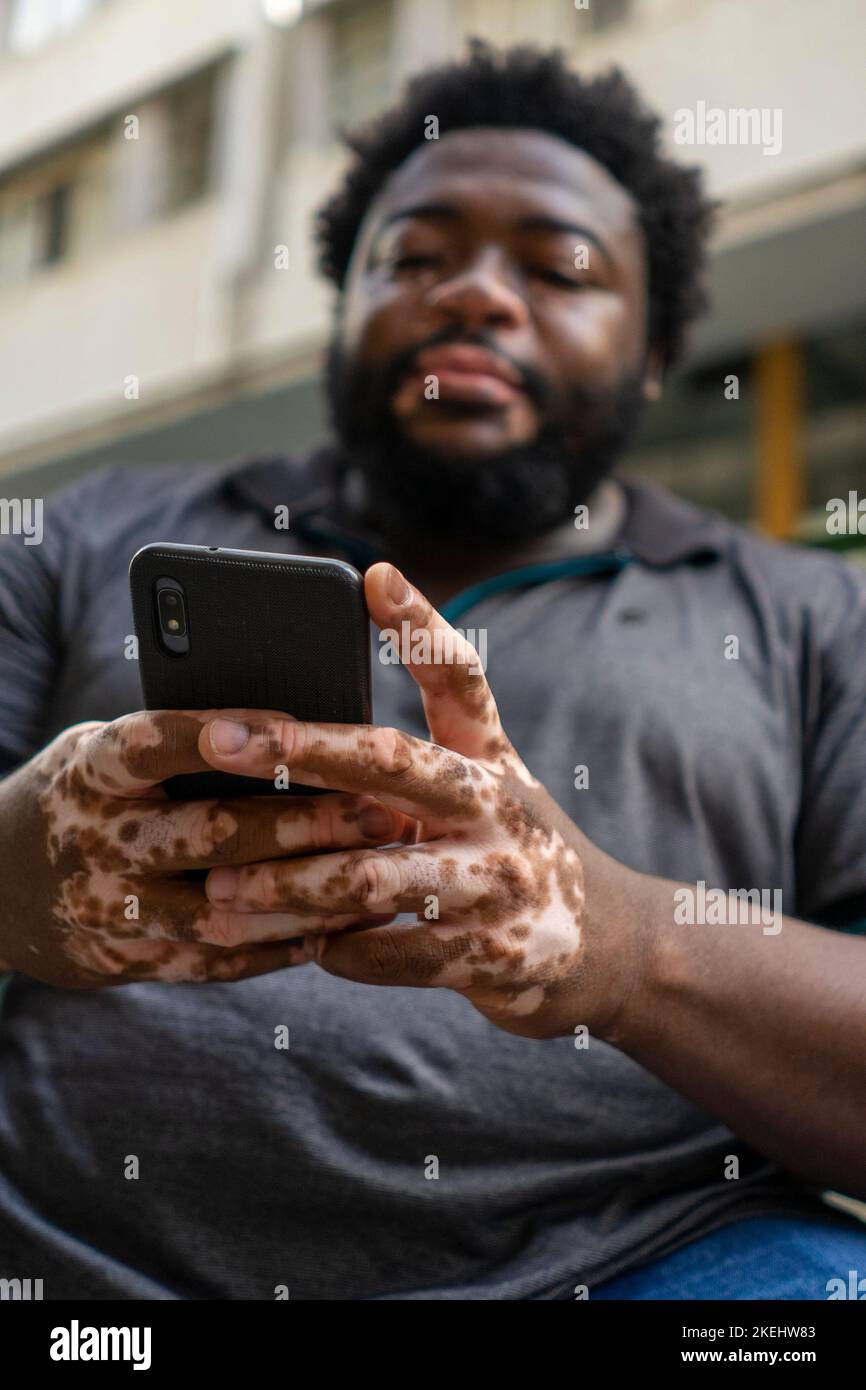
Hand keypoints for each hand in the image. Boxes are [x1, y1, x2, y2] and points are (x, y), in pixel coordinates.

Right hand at [0, 710, 412, 987]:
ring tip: (384, 876)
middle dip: (307, 825)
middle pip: (212, 834)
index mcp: (93, 771)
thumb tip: (292, 730)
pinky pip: (219, 959)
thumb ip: (175, 746)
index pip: (157, 744)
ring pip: (226, 910)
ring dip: (311, 897)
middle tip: (383, 811)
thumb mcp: (104, 753)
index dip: (227, 735)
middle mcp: (97, 840)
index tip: (301, 725)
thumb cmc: (84, 795)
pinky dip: (284, 945)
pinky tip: (342, 925)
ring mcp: (111, 909)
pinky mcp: (130, 961)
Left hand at [197, 564, 648, 1038]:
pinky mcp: (493, 955)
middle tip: (219, 740)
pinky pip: (392, 955)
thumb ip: (414, 763)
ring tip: (222, 887)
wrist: (612, 948)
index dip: (421, 624)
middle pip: (394, 763)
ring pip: (374, 876)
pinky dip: (338, 951)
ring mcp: (500, 881)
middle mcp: (501, 807)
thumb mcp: (489, 788)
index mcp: (491, 759)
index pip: (459, 676)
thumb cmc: (511, 851)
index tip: (372, 575)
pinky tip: (300, 947)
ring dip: (288, 883)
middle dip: (301, 749)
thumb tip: (302, 728)